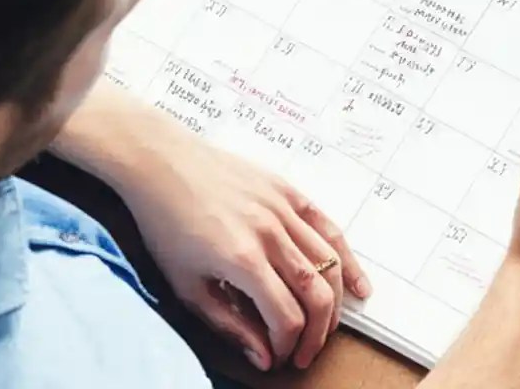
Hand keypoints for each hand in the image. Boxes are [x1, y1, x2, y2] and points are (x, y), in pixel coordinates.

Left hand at [115, 132, 370, 370]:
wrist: (161, 162)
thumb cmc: (166, 223)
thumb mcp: (186, 285)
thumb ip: (228, 324)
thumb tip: (264, 356)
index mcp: (241, 260)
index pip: (285, 318)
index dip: (287, 346)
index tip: (279, 356)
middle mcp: (269, 233)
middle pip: (315, 295)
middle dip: (317, 334)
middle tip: (306, 353)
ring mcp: (282, 209)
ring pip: (329, 264)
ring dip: (335, 304)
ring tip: (328, 327)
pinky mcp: (288, 191)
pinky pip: (329, 229)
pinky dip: (348, 260)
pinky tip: (358, 285)